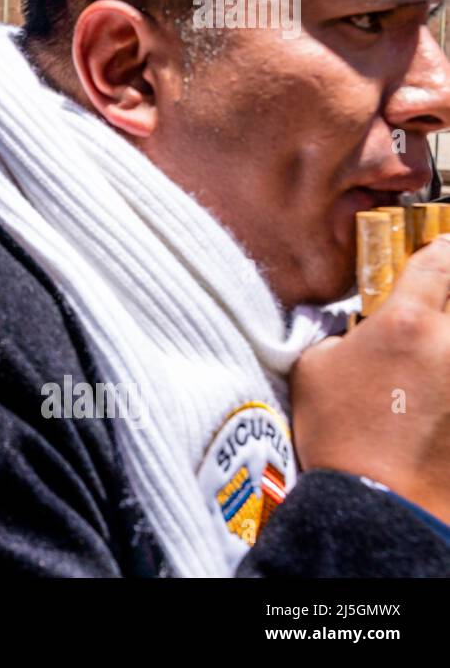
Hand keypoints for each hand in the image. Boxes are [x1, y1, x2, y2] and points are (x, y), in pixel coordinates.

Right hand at [290, 235, 449, 523]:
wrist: (380, 502)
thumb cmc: (340, 437)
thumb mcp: (315, 369)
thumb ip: (342, 335)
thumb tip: (358, 331)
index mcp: (406, 322)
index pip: (440, 259)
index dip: (441, 248)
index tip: (437, 252)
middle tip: (438, 302)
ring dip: (449, 339)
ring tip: (435, 352)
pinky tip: (438, 393)